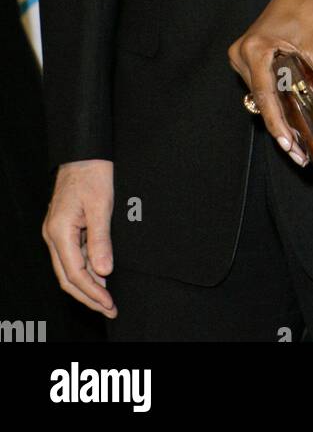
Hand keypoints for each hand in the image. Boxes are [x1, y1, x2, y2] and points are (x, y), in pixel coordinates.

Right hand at [42, 159, 115, 315]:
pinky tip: (101, 277)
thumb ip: (101, 240)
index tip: (109, 303)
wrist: (84, 152)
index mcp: (59, 232)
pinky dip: (87, 269)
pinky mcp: (65, 228)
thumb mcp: (101, 206)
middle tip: (109, 309)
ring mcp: (57, 233)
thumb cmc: (92, 174)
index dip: (92, 292)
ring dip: (89, 285)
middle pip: (68, 277)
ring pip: (70, 269)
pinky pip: (74, 256)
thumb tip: (104, 272)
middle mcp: (53, 236)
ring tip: (107, 299)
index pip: (75, 273)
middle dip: (89, 296)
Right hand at [228, 0, 312, 166]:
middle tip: (298, 154)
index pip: (265, 96)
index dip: (277, 124)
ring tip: (298, 144)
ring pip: (261, 96)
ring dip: (278, 117)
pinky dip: (276, 103)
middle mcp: (241, 55)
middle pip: (261, 101)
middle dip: (280, 128)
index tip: (290, 146)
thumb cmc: (307, 10)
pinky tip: (291, 121)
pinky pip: (262, 87)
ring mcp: (242, 57)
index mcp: (253, 50)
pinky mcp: (249, 58)